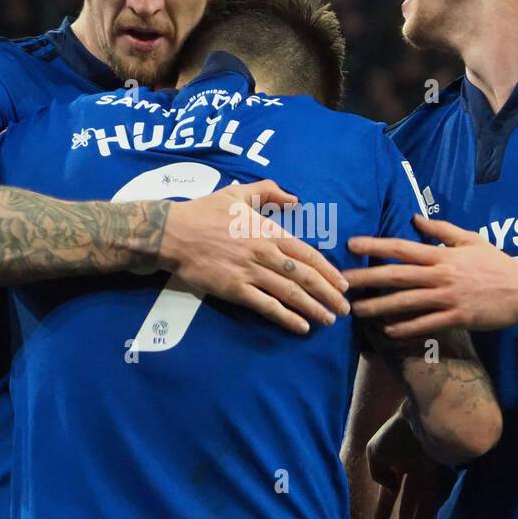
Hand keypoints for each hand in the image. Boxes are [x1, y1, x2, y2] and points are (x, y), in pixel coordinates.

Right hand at [159, 180, 349, 334]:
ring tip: (328, 319)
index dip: (328, 270)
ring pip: (290, 292)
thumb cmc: (204, 212)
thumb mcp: (238, 193)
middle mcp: (264, 252)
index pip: (307, 253)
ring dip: (313, 308)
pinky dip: (286, 317)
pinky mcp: (234, 289)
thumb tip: (295, 197)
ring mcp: (249, 272)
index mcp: (267, 231)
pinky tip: (301, 327)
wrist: (172, 233)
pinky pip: (266, 306)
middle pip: (305, 276)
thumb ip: (268, 192)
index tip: (343, 283)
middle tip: (344, 307)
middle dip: (328, 293)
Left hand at [344, 214, 517, 338]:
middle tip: (340, 282)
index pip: (402, 248)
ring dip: (378, 307)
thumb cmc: (497, 263)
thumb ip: (441, 229)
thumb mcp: (470, 239)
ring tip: (356, 310)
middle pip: (396, 276)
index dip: (375, 246)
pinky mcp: (457, 317)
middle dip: (366, 279)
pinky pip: (426, 324)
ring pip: (406, 303)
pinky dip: (406, 327)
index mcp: (442, 255)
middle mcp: (441, 275)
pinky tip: (387, 330)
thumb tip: (414, 218)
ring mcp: (448, 298)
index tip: (351, 245)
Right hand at [367, 409, 449, 518]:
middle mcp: (412, 467)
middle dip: (403, 518)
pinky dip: (428, 510)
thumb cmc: (395, 433)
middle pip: (408, 498)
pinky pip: (433, 496)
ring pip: (421, 500)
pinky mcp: (440, 473)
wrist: (421, 416)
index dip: (384, 507)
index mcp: (395, 460)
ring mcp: (427, 470)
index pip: (390, 489)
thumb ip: (378, 474)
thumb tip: (391, 487)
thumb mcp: (374, 453)